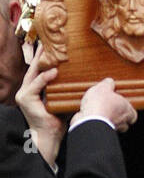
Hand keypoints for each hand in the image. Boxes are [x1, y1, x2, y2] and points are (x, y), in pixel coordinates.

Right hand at [16, 47, 64, 166]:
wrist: (50, 136)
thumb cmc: (58, 119)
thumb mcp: (62, 99)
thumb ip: (66, 88)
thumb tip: (85, 78)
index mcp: (35, 89)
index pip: (40, 69)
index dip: (45, 57)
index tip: (53, 45)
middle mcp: (27, 89)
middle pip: (35, 67)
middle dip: (41, 54)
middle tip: (49, 41)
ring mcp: (24, 94)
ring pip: (34, 73)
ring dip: (43, 62)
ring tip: (52, 51)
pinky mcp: (26, 99)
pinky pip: (36, 85)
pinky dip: (44, 78)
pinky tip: (53, 71)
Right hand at [79, 77, 136, 131]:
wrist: (89, 120)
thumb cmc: (100, 104)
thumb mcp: (103, 87)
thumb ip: (108, 84)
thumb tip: (109, 82)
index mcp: (127, 109)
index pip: (133, 115)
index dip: (128, 111)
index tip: (121, 104)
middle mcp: (121, 121)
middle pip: (124, 122)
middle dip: (118, 117)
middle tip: (109, 108)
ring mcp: (111, 128)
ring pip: (113, 126)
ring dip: (107, 121)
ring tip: (98, 113)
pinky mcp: (100, 132)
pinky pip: (100, 128)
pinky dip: (96, 124)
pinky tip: (90, 117)